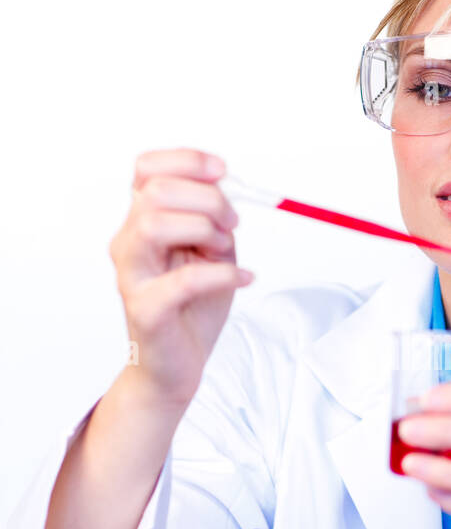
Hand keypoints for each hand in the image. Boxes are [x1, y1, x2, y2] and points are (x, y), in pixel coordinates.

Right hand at [110, 147, 253, 406]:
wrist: (176, 366)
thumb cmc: (192, 307)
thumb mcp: (212, 251)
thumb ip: (214, 219)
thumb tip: (227, 186)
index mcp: (140, 222)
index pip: (146, 169)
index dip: (186, 161)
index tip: (223, 172)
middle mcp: (128, 243)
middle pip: (155, 192)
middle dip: (207, 199)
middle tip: (232, 225)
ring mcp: (131, 276)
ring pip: (155, 225)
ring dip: (204, 230)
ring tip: (225, 251)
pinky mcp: (145, 309)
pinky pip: (184, 280)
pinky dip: (223, 274)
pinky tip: (244, 278)